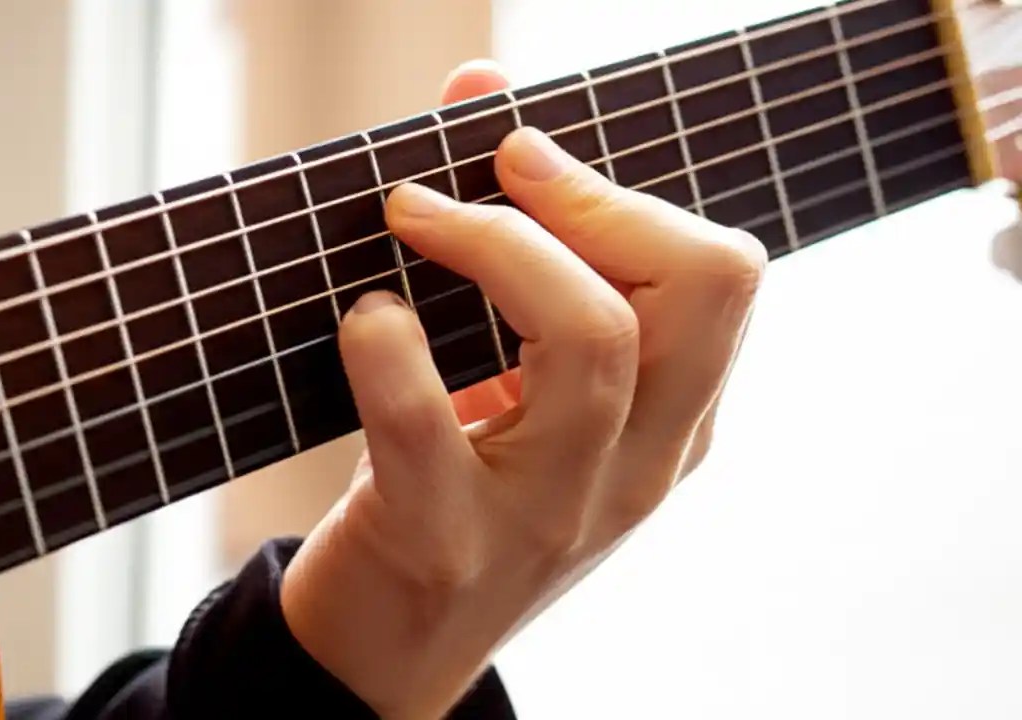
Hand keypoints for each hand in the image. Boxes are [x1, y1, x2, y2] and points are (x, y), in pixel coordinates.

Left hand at [280, 61, 766, 717]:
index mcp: (673, 422)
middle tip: (489, 166)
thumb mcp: (509, 376)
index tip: (525, 157)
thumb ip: (516, 236)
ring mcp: (554, 513)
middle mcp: (637, 468)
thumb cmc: (457, 485)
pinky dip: (390, 351)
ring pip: (593, 348)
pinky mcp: (449, 543)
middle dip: (586, 201)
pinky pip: (429, 430)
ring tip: (412, 216)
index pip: (721, 277)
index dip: (625, 194)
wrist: (392, 647)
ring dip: (496, 249)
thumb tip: (478, 84)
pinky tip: (364, 320)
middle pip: (692, 296)